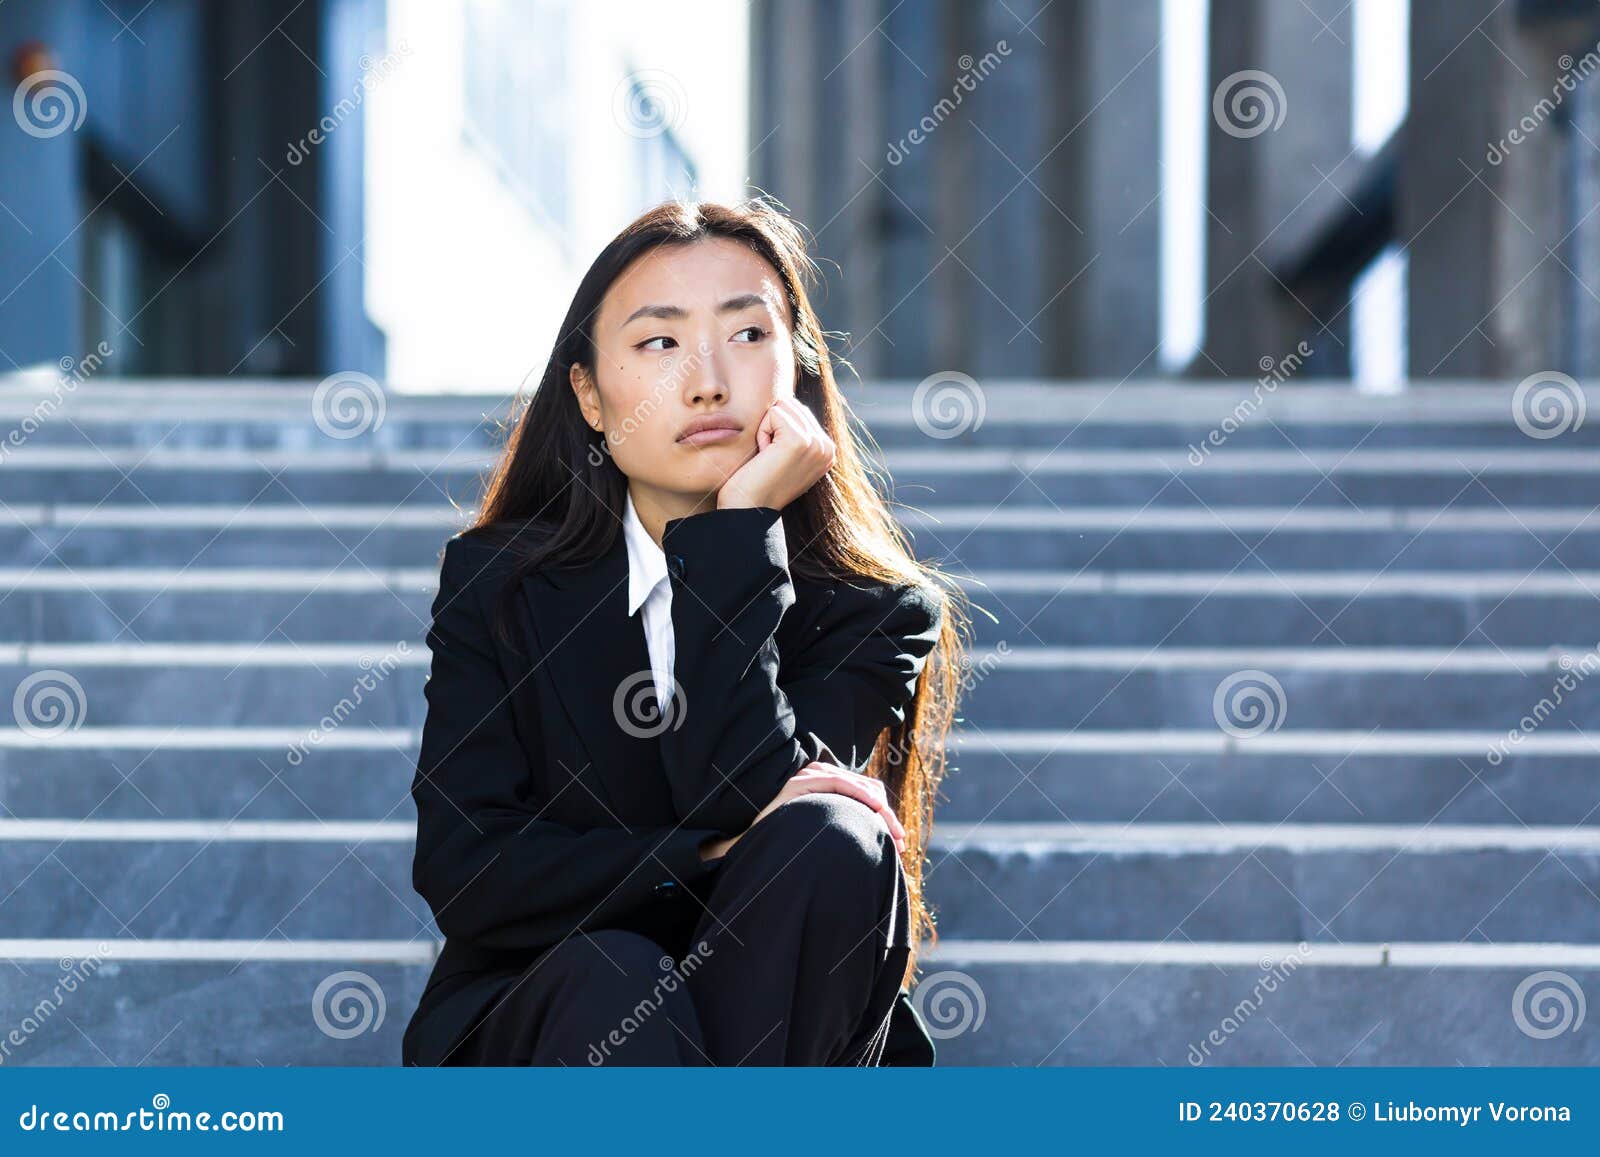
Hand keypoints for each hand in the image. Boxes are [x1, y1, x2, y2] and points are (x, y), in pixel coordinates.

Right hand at [702, 761, 906, 860]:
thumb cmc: (788, 846)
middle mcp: (818, 777)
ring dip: (879, 809)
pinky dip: (858, 794)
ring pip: (856, 786)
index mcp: (827, 787)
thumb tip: (880, 841)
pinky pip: (836, 783)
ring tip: (892, 833)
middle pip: (867, 789)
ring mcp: (807, 778)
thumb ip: (843, 828)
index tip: (900, 842)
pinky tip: (873, 810)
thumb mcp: (823, 835)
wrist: (751, 850)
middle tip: (900, 842)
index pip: (867, 792)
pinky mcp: (798, 784)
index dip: (887, 814)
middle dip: (887, 816)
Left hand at [716, 396, 835, 511]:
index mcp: (828, 451)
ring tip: (768, 457)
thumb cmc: (759, 483)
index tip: (777, 460)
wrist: (749, 509)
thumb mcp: (786, 457)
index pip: (799, 411)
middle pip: (792, 405)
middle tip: (770, 458)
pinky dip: (761, 433)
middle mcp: (827, 447)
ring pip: (783, 406)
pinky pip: (773, 413)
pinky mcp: (799, 440)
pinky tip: (764, 456)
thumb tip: (787, 400)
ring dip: (767, 429)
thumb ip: (797, 433)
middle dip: (773, 427)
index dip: (779, 430)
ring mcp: (816, 444)